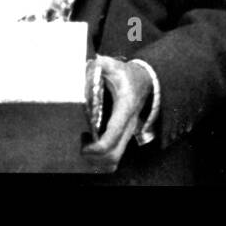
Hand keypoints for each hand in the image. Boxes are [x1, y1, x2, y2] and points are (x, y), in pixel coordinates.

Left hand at [80, 56, 152, 171]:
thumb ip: (102, 64)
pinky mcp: (124, 137)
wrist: (144, 81)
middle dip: (94, 158)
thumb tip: (89, 65)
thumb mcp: (115, 66)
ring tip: (85, 145)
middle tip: (81, 146)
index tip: (84, 146)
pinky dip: (101, 159)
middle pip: (113, 156)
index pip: (113, 135)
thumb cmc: (127, 75)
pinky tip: (91, 145)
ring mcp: (127, 134)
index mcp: (124, 109)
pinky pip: (114, 157)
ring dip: (97, 160)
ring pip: (114, 160)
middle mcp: (128, 125)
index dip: (98, 147)